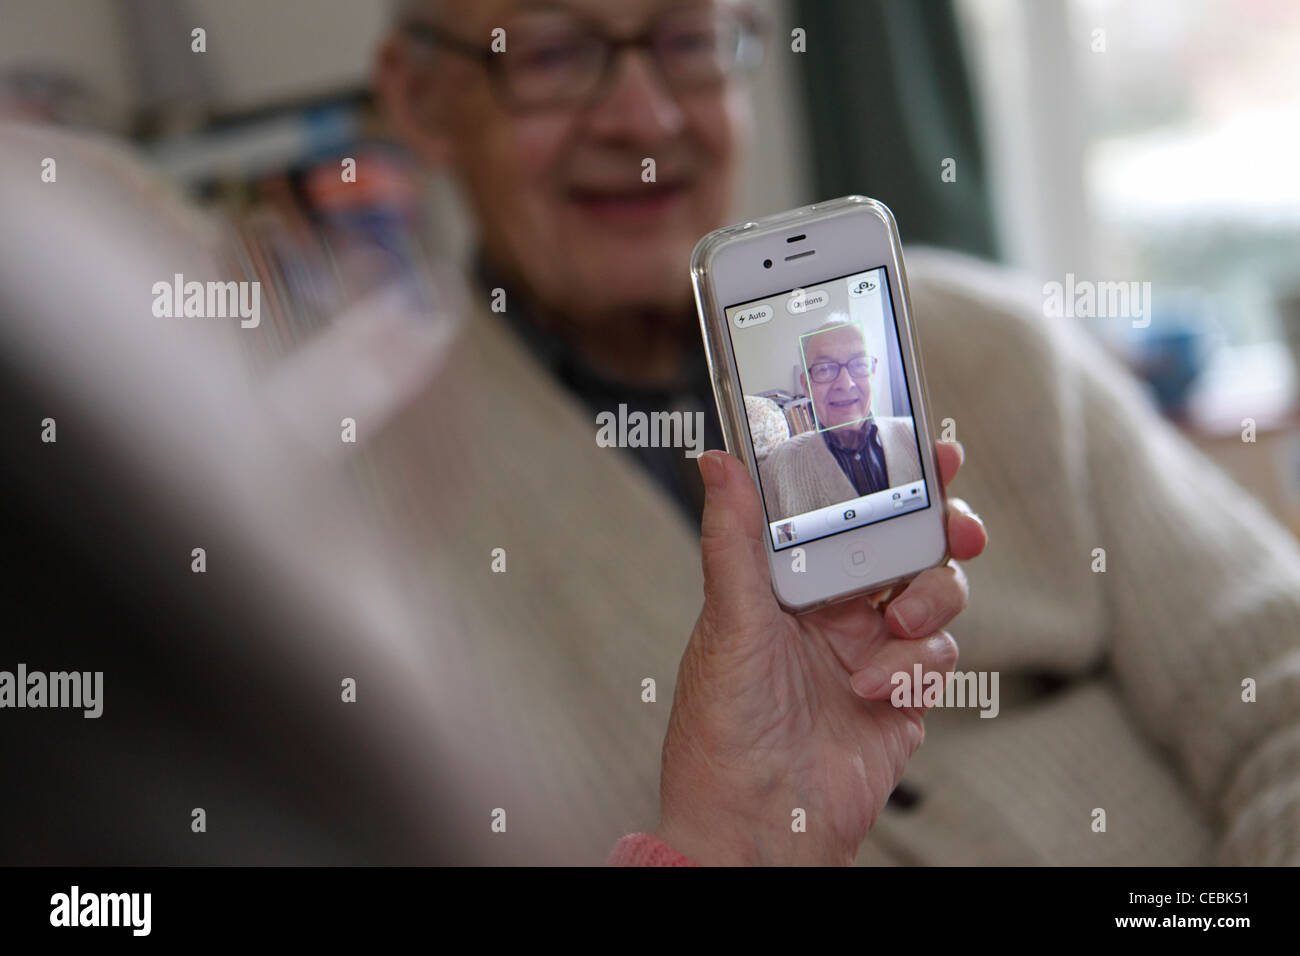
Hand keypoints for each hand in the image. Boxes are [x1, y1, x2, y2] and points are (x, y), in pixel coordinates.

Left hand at [656, 441, 986, 864]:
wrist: (756, 826)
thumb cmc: (723, 729)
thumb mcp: (727, 622)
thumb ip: (734, 540)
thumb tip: (715, 460)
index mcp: (790, 581)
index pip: (847, 509)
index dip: (888, 474)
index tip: (928, 444)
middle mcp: (835, 609)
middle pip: (907, 545)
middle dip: (938, 528)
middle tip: (955, 526)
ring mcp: (872, 651)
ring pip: (933, 596)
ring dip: (927, 604)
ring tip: (894, 628)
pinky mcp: (902, 696)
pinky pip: (936, 659)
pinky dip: (914, 668)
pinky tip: (873, 691)